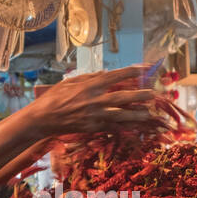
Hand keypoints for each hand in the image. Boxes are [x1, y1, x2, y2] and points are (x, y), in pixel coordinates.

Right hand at [24, 66, 169, 138]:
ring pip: (120, 114)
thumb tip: (106, 74)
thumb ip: (90, 77)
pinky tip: (134, 128)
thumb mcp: (71, 81)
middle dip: (140, 95)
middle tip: (154, 94)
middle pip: (122, 96)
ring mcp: (94, 115)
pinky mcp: (92, 128)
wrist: (42, 118)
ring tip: (149, 114)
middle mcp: (94, 100)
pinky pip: (111, 128)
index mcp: (90, 85)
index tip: (146, 68)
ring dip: (136, 114)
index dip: (133, 71)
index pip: (116, 76)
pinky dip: (123, 128)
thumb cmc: (54, 97)